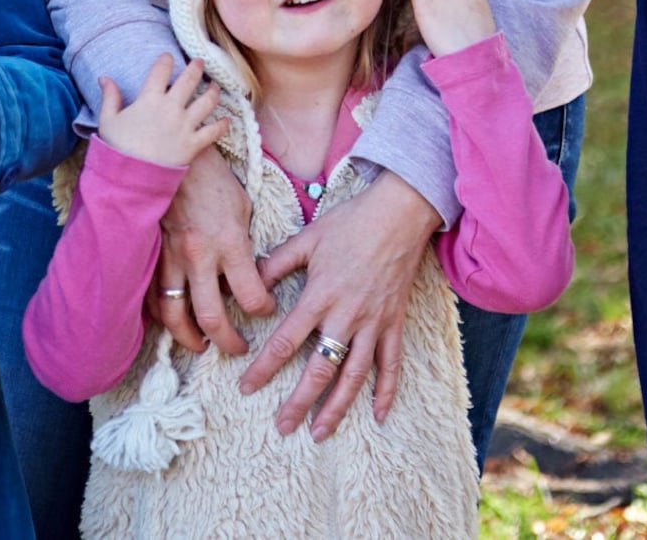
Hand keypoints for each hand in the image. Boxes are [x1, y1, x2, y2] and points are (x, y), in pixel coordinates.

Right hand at [99, 54, 227, 166]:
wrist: (130, 178)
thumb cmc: (117, 148)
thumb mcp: (108, 120)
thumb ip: (109, 97)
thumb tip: (104, 77)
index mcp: (150, 99)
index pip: (161, 70)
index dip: (166, 60)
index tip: (169, 56)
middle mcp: (171, 108)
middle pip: (190, 80)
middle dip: (197, 67)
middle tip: (200, 61)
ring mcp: (185, 125)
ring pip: (207, 101)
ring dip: (213, 91)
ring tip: (215, 86)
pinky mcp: (194, 144)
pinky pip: (214, 131)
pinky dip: (222, 125)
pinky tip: (227, 119)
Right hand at [155, 145, 275, 353]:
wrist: (175, 158)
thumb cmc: (214, 180)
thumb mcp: (242, 208)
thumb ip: (244, 245)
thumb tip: (249, 272)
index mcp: (229, 242)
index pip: (251, 294)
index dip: (263, 309)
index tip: (266, 308)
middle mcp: (200, 256)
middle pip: (211, 317)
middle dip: (227, 341)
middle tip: (238, 348)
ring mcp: (171, 258)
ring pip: (174, 315)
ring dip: (188, 338)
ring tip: (200, 345)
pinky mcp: (152, 256)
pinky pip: (152, 296)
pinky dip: (162, 315)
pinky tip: (173, 321)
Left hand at [241, 170, 440, 438]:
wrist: (398, 214)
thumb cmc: (351, 223)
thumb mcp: (308, 238)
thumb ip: (277, 262)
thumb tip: (250, 283)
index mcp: (320, 296)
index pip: (285, 341)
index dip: (264, 368)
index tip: (247, 387)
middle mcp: (346, 316)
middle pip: (320, 369)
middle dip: (299, 402)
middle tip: (282, 427)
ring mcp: (373, 322)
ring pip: (354, 375)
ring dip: (337, 407)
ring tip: (320, 432)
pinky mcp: (394, 322)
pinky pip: (391, 363)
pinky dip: (386, 391)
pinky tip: (378, 415)